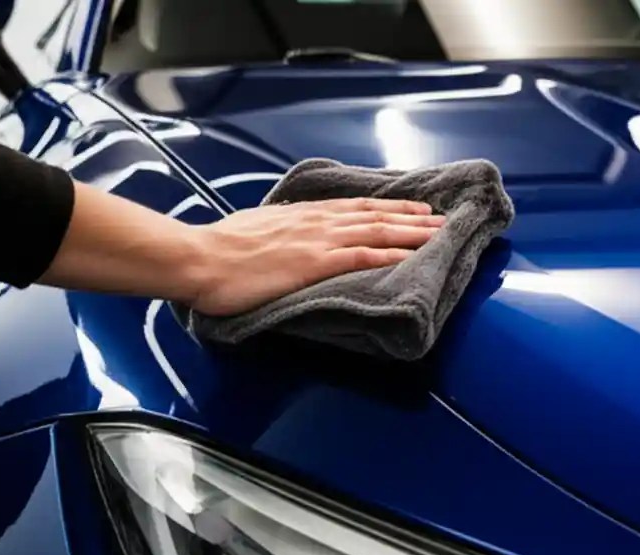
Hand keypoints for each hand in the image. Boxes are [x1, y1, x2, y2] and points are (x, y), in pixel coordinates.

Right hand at [186, 197, 442, 315]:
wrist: (198, 259)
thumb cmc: (219, 249)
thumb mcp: (255, 228)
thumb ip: (280, 229)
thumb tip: (288, 233)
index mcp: (302, 213)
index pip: (355, 206)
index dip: (388, 206)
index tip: (412, 207)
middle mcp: (316, 220)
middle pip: (375, 214)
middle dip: (411, 216)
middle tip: (440, 219)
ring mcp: (317, 240)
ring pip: (376, 230)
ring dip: (411, 232)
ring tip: (438, 234)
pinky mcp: (314, 262)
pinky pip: (361, 255)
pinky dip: (390, 253)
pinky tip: (410, 255)